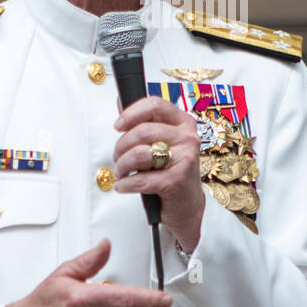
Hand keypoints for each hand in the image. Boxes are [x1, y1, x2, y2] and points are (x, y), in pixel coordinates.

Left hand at [113, 96, 204, 252]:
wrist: (187, 205)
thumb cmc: (170, 172)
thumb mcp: (160, 143)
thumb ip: (142, 123)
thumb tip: (121, 102)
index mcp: (182, 123)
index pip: (155, 105)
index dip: (131, 113)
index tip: (118, 126)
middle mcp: (188, 137)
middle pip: (142, 131)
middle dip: (121, 147)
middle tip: (118, 158)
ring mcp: (185, 158)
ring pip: (139, 153)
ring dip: (123, 166)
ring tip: (123, 173)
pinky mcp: (177, 180)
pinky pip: (140, 179)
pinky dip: (125, 185)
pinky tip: (124, 186)